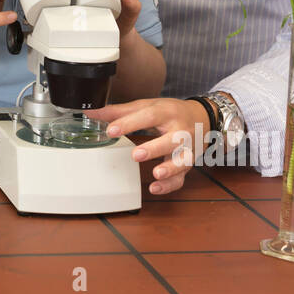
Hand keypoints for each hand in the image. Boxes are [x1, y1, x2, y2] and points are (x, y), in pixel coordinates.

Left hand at [83, 98, 210, 195]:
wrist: (202, 118)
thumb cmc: (170, 112)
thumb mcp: (147, 106)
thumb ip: (119, 112)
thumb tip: (91, 113)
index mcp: (167, 112)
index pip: (149, 116)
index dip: (130, 123)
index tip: (111, 131)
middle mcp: (180, 130)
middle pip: (172, 139)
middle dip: (155, 148)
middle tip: (136, 155)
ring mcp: (187, 149)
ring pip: (182, 160)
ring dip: (170, 168)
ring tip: (156, 173)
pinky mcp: (188, 163)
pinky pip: (182, 177)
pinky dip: (170, 185)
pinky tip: (155, 188)